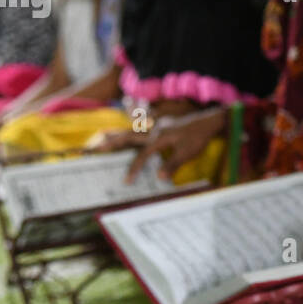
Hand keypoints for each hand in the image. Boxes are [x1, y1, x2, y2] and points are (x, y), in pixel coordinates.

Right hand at [103, 108, 224, 181]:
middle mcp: (154, 131)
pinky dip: (131, 128)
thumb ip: (171, 165)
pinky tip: (123, 129)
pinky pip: (141, 126)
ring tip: (101, 139)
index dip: (133, 169)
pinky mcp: (161, 125)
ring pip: (132, 130)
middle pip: (128, 137)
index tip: (126, 181)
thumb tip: (158, 178)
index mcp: (159, 139)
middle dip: (110, 144)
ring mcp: (156, 126)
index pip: (141, 156)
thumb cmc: (198, 138)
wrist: (208, 122)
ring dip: (117, 135)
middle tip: (94, 148)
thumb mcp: (186, 154)